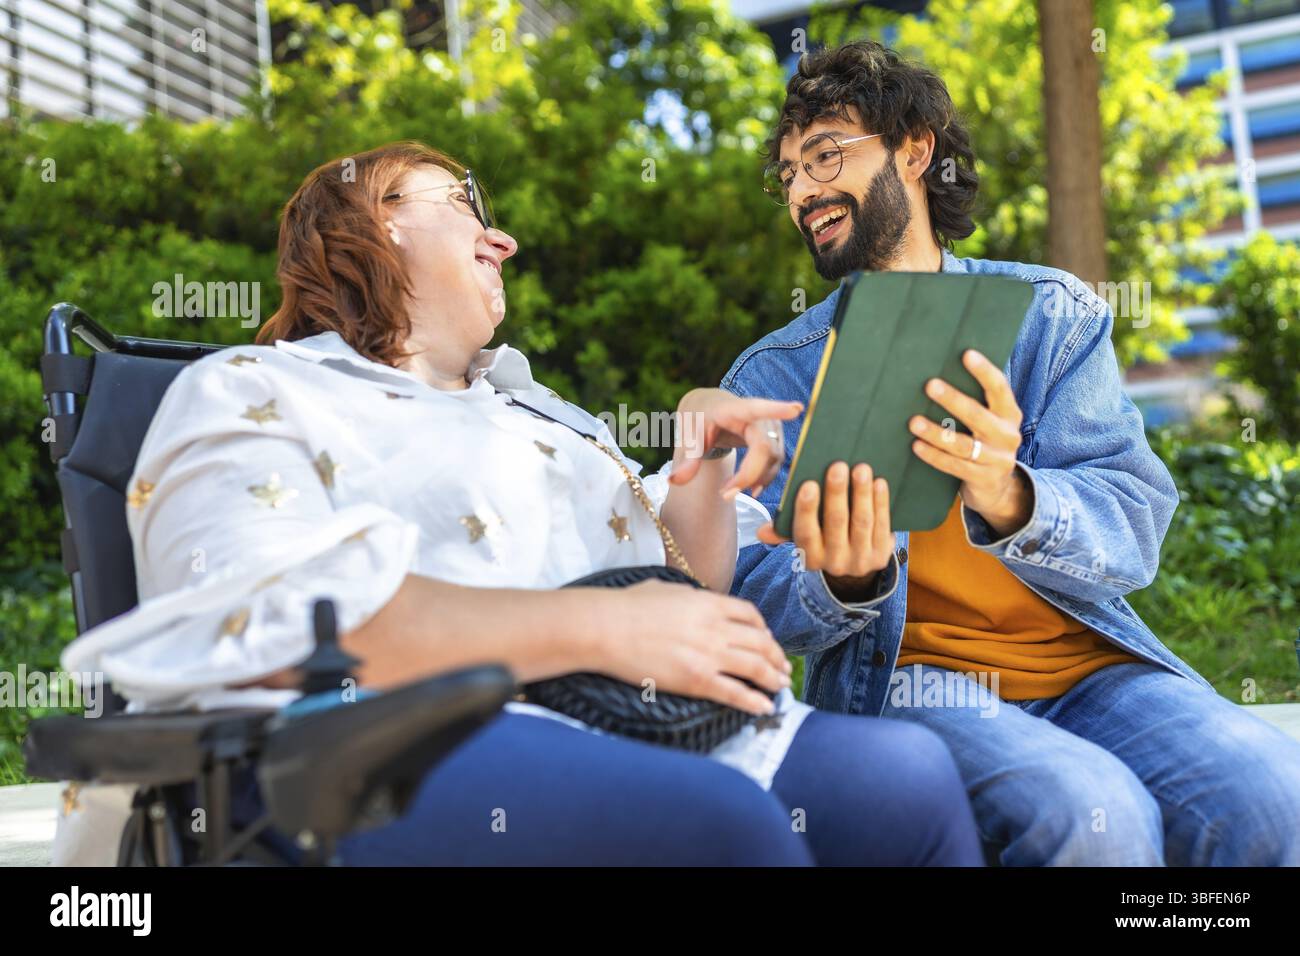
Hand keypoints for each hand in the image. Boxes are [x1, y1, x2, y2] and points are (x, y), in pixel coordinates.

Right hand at [586, 579, 790, 714]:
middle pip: (760, 643)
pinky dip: (754, 701)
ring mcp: (708, 655)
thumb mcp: (666, 589)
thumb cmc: (627, 606)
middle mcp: (715, 628)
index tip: (766, 638)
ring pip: (755, 668)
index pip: (749, 616)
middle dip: (776, 656)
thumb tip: (698, 600)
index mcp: (708, 603)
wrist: (605, 628)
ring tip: (781, 686)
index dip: (763, 629)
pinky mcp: (696, 680)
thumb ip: (690, 596)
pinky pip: (735, 693)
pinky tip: (765, 707)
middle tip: (783, 667)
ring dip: (773, 678)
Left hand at [669, 388, 802, 498]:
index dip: (776, 409)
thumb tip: (674, 481)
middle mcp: (757, 416)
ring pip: (773, 458)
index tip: (796, 409)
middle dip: (749, 474)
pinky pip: (776, 461)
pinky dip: (764, 477)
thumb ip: (686, 461)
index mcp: (732, 410)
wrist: (709, 410)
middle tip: (725, 494)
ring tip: (729, 492)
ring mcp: (769, 426)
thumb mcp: (689, 439)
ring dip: (755, 479)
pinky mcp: (775, 438)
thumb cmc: (699, 421)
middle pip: (764, 448)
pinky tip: (750, 489)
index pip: (755, 408)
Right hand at [756, 462, 893, 598]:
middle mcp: (835, 563)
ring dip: (862, 493)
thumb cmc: (822, 537)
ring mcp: (861, 561)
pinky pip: (882, 525)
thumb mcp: (803, 536)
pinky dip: (880, 503)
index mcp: (810, 557)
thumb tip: (761, 532)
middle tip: (838, 466)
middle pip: (836, 523)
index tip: (809, 484)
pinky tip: (879, 483)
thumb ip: (783, 529)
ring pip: (861, 522)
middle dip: (837, 493)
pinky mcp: (882, 555)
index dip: (807, 509)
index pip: (805, 532)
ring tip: (861, 468)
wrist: (854, 562)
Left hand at [907, 349, 1031, 536]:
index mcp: (1010, 414)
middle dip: (954, 400)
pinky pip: (955, 466)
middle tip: (930, 385)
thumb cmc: (985, 443)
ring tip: (913, 421)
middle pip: (979, 416)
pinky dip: (934, 456)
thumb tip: (939, 373)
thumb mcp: (989, 423)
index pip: (1000, 388)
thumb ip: (976, 402)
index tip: (966, 354)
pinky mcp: (984, 479)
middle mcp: (1008, 435)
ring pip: (963, 444)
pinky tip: (916, 446)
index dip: (984, 371)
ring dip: (936, 432)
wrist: (999, 489)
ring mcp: (998, 460)